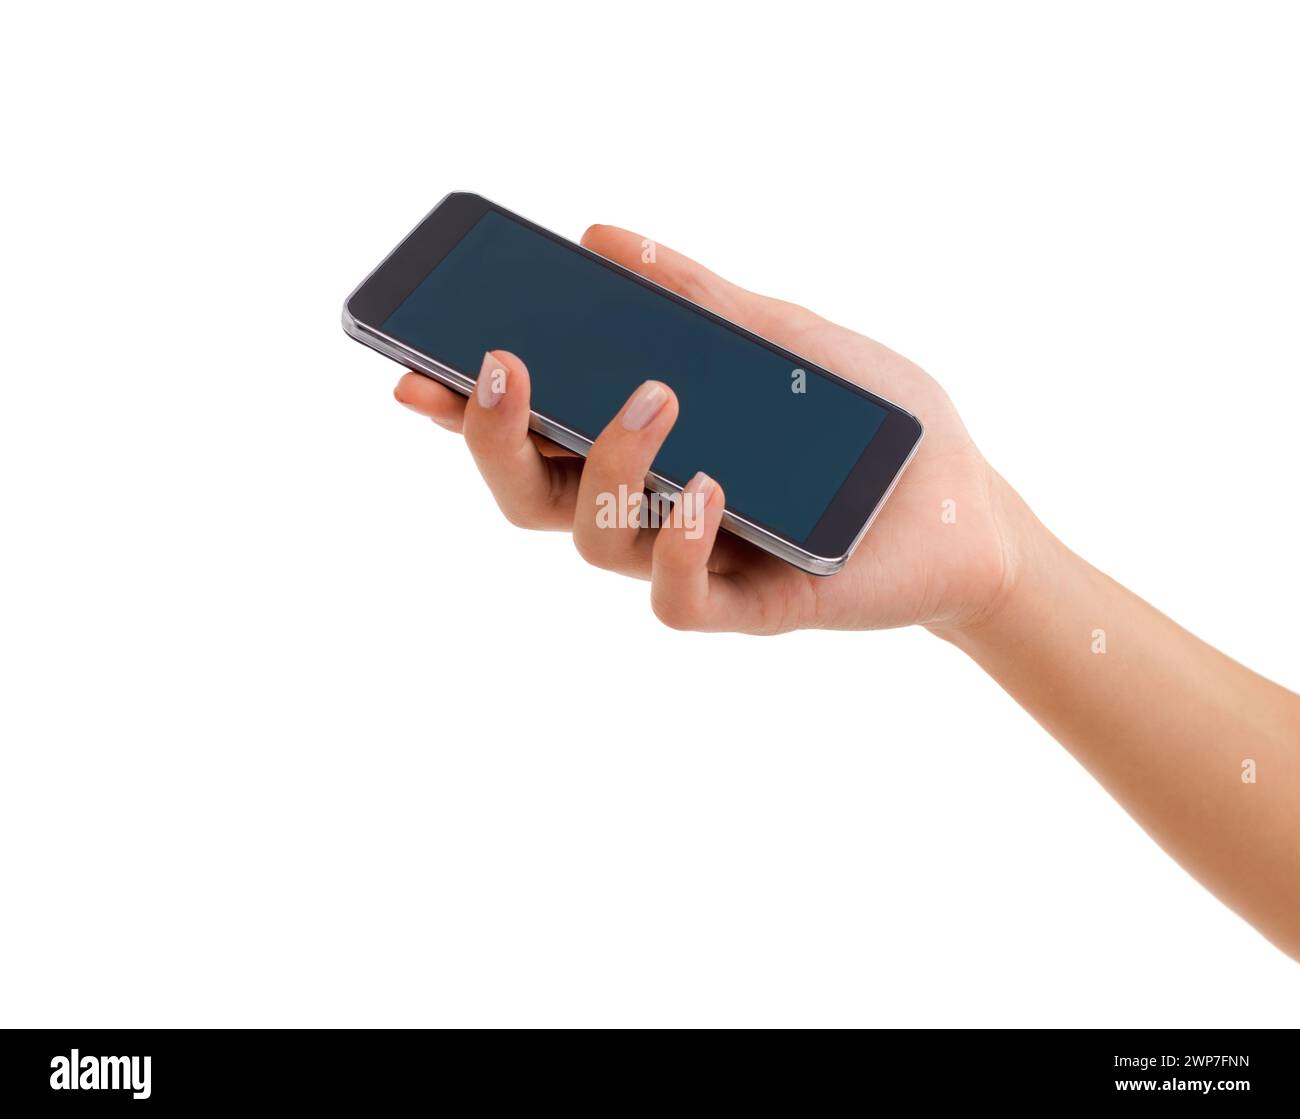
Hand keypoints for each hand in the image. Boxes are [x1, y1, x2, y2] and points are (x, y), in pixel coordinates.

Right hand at [394, 225, 1023, 633]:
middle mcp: (651, 505)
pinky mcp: (750, 604)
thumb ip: (696, 300)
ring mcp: (694, 557)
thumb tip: (604, 239)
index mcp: (646, 444)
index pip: (536, 430)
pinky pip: (677, 599)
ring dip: (605, 466)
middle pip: (534, 497)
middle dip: (497, 438)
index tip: (414, 367)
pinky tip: (706, 489)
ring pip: (594, 542)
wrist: (970, 499)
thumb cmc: (876, 417)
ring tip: (652, 396)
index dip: (466, 408)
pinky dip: (675, 547)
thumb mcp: (785, 338)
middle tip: (499, 368)